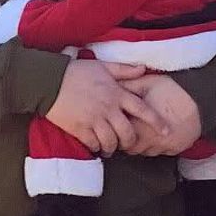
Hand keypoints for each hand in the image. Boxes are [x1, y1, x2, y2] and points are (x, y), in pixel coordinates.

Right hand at [45, 59, 163, 155]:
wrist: (49, 82)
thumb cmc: (77, 72)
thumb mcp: (103, 66)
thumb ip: (124, 70)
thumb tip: (143, 68)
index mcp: (117, 94)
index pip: (143, 110)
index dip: (156, 122)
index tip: (166, 131)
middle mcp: (109, 109)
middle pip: (128, 132)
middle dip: (131, 142)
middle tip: (128, 144)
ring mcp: (94, 120)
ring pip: (111, 142)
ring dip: (113, 148)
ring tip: (111, 149)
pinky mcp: (79, 129)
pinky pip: (93, 144)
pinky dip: (97, 148)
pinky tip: (96, 147)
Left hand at [114, 73, 202, 155]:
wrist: (203, 98)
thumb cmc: (174, 89)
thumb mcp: (148, 83)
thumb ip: (127, 87)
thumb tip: (110, 86)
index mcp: (139, 126)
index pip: (119, 137)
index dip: (118, 130)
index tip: (121, 122)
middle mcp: (150, 140)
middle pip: (131, 148)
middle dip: (129, 139)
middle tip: (132, 127)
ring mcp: (164, 146)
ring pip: (145, 152)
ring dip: (143, 144)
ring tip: (146, 130)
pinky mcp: (176, 149)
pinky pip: (161, 152)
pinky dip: (158, 145)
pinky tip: (159, 133)